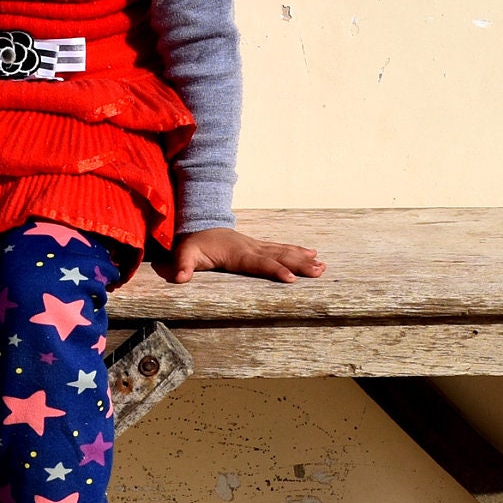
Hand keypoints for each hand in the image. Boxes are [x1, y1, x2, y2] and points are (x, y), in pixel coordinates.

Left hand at [168, 226, 324, 283]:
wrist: (200, 223)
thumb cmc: (194, 243)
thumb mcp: (185, 253)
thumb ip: (183, 265)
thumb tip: (180, 278)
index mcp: (237, 254)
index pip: (258, 263)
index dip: (274, 270)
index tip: (291, 279)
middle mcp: (251, 248)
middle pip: (278, 257)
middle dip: (299, 265)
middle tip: (318, 271)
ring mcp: (257, 245)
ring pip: (284, 252)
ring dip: (303, 259)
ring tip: (322, 266)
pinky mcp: (260, 246)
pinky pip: (282, 248)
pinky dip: (298, 251)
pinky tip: (313, 255)